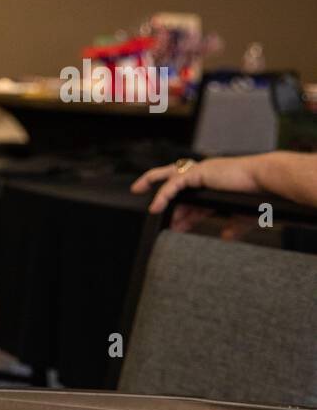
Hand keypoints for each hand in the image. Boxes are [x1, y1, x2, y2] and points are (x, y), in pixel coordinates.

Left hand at [131, 156, 260, 216]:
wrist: (268, 181)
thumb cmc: (260, 194)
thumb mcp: (241, 215)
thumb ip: (232, 226)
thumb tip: (225, 237)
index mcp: (215, 184)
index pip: (193, 200)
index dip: (184, 214)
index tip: (178, 227)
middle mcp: (206, 175)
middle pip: (176, 180)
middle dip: (161, 191)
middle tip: (151, 206)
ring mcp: (201, 171)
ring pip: (169, 176)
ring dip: (153, 186)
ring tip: (140, 196)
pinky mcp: (199, 172)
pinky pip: (174, 185)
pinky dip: (163, 196)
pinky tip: (156, 208)